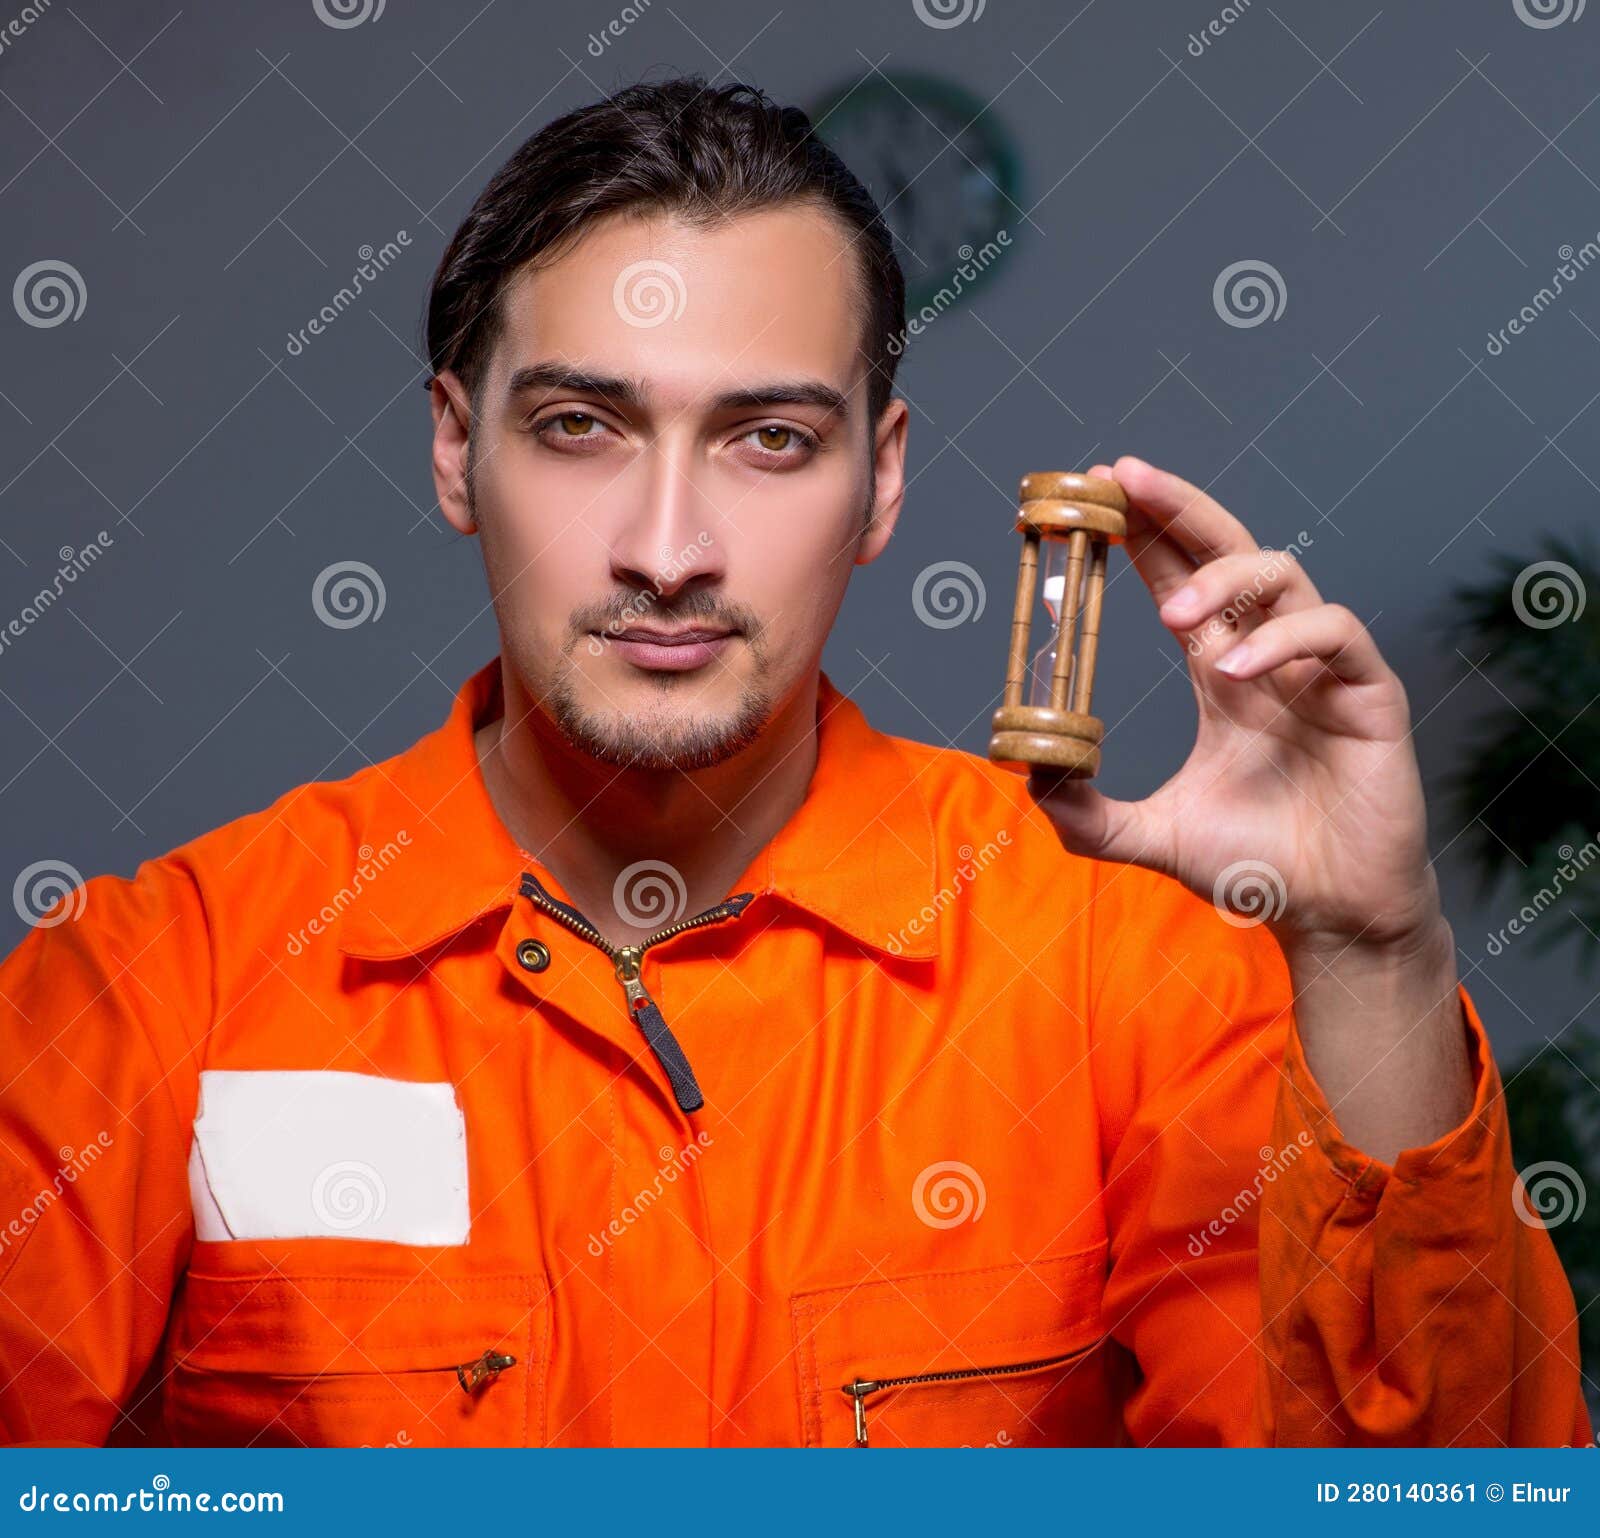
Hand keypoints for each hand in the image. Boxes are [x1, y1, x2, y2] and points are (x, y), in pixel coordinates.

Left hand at [1031, 455, 1442, 956]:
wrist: (1331, 917)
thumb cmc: (1255, 865)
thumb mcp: (1149, 835)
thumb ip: (1086, 812)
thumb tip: (1027, 777)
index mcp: (1222, 672)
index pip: (1178, 579)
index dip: (1141, 536)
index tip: (1092, 502)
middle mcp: (1270, 656)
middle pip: (1227, 549)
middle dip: (1177, 506)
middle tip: (1123, 479)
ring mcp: (1321, 670)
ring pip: (1283, 575)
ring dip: (1223, 578)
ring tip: (1172, 613)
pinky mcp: (1370, 696)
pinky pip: (1335, 634)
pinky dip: (1286, 638)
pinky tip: (1239, 670)